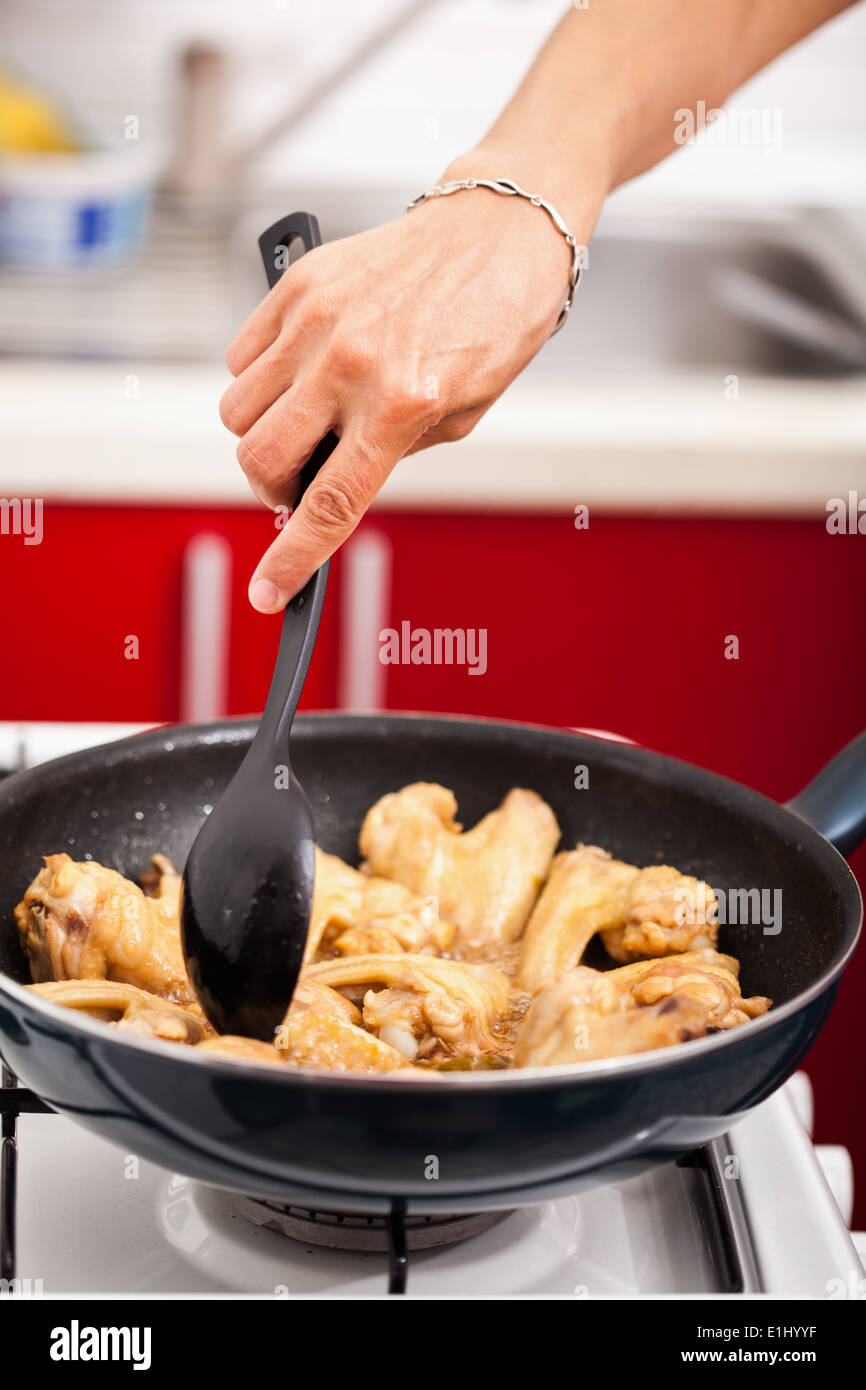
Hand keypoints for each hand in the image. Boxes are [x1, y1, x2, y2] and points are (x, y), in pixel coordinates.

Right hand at [220, 171, 585, 611]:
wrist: (500, 227)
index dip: (292, 560)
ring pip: (238, 411)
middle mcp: (349, 362)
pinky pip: (241, 356)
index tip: (268, 594)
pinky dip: (258, 379)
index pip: (328, 503)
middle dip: (271, 488)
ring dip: (261, 433)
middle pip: (259, 459)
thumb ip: (393, 452)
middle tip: (301, 479)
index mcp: (402, 404)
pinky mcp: (299, 285)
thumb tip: (331, 475)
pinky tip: (301, 373)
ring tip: (307, 418)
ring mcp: (316, 320)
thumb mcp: (462, 413)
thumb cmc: (495, 320)